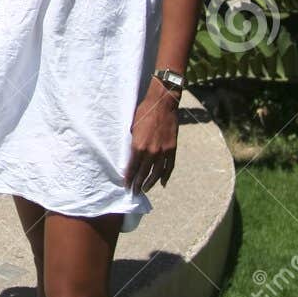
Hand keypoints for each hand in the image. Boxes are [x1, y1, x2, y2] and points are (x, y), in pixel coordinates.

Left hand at [124, 77, 179, 195]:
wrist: (162, 103)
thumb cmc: (143, 112)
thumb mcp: (132, 128)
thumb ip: (133, 143)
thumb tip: (130, 155)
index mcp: (138, 146)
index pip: (132, 167)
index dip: (129, 178)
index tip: (126, 185)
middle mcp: (151, 151)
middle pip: (143, 173)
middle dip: (138, 184)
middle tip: (134, 192)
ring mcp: (163, 151)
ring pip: (156, 172)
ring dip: (150, 183)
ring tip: (145, 190)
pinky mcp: (172, 148)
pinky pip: (169, 166)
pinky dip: (165, 175)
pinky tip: (162, 183)